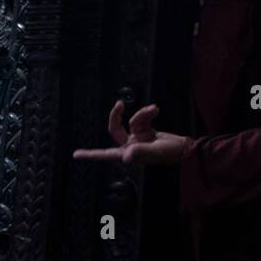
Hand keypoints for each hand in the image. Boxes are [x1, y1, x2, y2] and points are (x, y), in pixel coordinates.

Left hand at [73, 100, 187, 165]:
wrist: (184, 148)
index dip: (91, 154)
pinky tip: (156, 110)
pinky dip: (148, 113)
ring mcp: (138, 138)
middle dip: (116, 116)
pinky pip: (142, 118)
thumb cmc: (170, 154)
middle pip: (115, 129)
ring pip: (133, 121)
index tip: (76, 154)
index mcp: (128, 153)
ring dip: (143, 114)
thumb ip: (140, 152)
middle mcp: (130, 146)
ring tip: (154, 110)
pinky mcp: (146, 132)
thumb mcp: (155, 152)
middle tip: (118, 104)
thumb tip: (125, 155)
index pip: (105, 153)